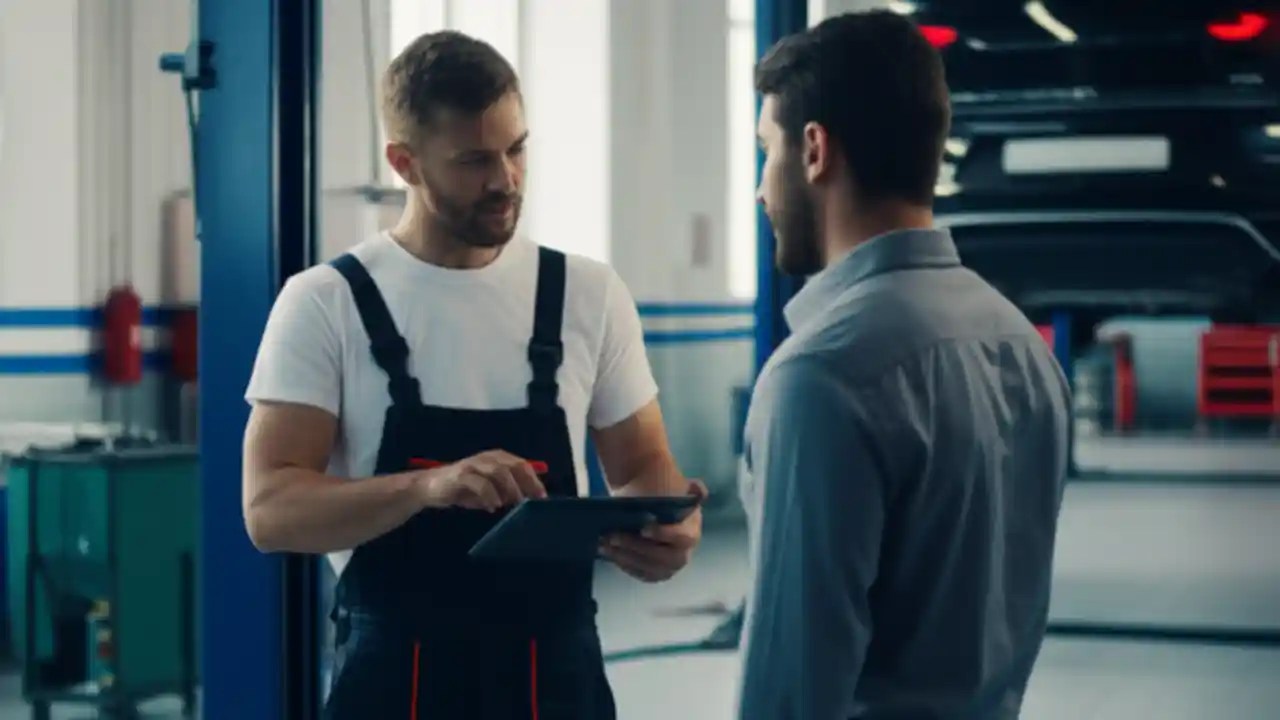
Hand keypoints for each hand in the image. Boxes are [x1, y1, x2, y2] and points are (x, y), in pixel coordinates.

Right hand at [419, 450, 546, 511]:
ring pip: (498, 471)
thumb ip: (507, 492)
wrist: (430, 487)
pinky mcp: (461, 474)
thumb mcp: (490, 490)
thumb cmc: (465, 489)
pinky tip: (492, 507)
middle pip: (513, 466)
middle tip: (530, 503)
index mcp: (498, 458)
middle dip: (525, 484)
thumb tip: (529, 502)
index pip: (522, 465)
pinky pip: (479, 483)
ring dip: (509, 489)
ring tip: (513, 504)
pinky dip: (489, 495)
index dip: (534, 481)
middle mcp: (488, 458)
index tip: (542, 499)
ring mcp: (474, 464)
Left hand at [600, 479, 707, 582]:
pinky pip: (640, 573)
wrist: (645, 502)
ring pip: (649, 568)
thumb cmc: (660, 493)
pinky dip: (623, 563)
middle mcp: (684, 552)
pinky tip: (607, 552)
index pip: (683, 538)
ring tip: (605, 543)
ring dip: (625, 557)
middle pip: (663, 558)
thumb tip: (700, 490)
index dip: (664, 535)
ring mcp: (669, 565)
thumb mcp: (675, 485)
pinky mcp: (654, 572)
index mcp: (692, 529)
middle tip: (614, 536)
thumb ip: (690, 487)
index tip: (643, 528)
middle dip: (637, 548)